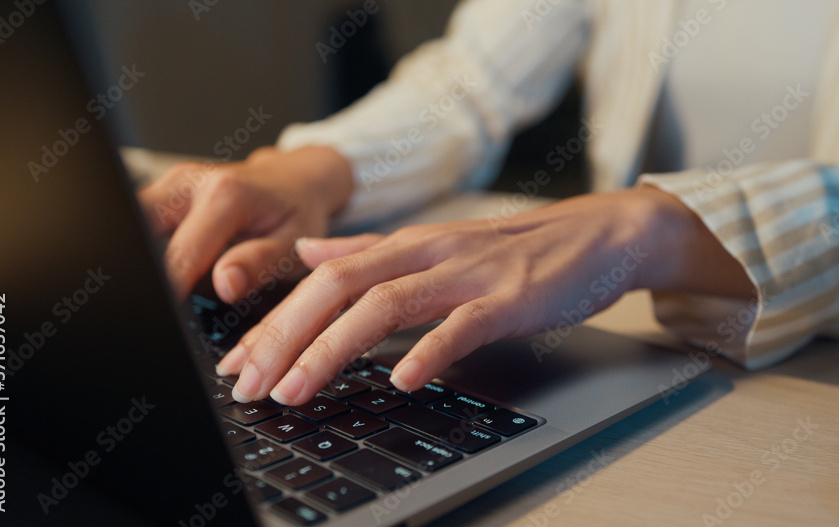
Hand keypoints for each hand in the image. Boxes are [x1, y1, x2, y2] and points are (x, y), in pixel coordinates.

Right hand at [137, 145, 352, 301]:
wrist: (297, 179)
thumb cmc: (298, 212)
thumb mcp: (293, 244)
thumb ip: (259, 264)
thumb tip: (225, 284)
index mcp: (226, 195)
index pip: (180, 255)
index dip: (169, 290)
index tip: (167, 318)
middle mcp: (192, 183)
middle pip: (139, 228)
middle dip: (143, 267)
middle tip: (156, 299)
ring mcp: (174, 183)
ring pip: (133, 221)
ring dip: (143, 254)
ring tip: (165, 284)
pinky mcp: (166, 190)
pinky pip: (142, 220)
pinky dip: (147, 246)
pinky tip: (164, 267)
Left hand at [217, 185, 751, 404]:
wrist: (599, 233)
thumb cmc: (518, 248)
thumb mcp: (435, 243)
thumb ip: (369, 251)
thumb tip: (310, 255)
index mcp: (406, 244)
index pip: (322, 279)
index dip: (275, 320)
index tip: (239, 364)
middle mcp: (428, 252)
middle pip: (339, 288)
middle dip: (285, 338)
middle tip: (249, 384)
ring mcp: (468, 273)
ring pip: (386, 304)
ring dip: (333, 348)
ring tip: (298, 390)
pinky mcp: (509, 297)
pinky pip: (462, 324)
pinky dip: (429, 350)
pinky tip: (402, 379)